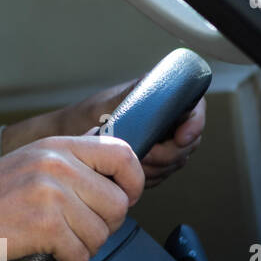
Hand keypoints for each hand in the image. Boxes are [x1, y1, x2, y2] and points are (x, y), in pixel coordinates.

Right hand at [0, 134, 143, 260]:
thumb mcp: (26, 163)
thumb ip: (66, 162)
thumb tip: (110, 173)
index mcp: (54, 146)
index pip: (122, 153)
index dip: (132, 181)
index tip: (123, 198)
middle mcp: (56, 165)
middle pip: (118, 203)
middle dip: (102, 226)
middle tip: (75, 231)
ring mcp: (52, 195)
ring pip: (101, 234)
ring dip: (82, 249)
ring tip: (55, 246)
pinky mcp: (46, 227)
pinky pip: (81, 255)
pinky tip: (48, 259)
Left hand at [64, 77, 205, 187]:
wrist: (65, 139)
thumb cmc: (80, 118)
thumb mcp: (105, 105)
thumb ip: (132, 96)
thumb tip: (153, 83)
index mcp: (158, 98)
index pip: (194, 109)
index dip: (194, 124)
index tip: (181, 138)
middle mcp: (163, 119)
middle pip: (189, 140)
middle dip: (169, 153)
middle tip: (145, 157)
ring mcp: (160, 141)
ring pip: (177, 160)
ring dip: (157, 167)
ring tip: (131, 163)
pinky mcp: (151, 160)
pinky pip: (162, 173)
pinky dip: (148, 177)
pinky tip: (130, 174)